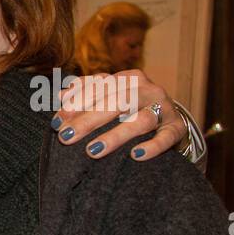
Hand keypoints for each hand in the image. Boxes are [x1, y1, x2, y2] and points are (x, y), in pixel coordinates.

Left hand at [54, 69, 185, 161]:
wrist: (169, 121)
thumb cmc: (131, 110)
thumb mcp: (110, 99)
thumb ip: (86, 95)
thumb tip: (61, 94)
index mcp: (128, 79)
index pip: (100, 87)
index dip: (77, 103)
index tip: (57, 122)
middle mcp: (148, 90)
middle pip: (116, 103)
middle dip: (88, 120)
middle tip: (65, 137)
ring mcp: (164, 108)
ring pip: (140, 121)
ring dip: (115, 136)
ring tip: (92, 151)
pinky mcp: (176, 128)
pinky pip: (166, 137)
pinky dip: (152, 146)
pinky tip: (135, 155)